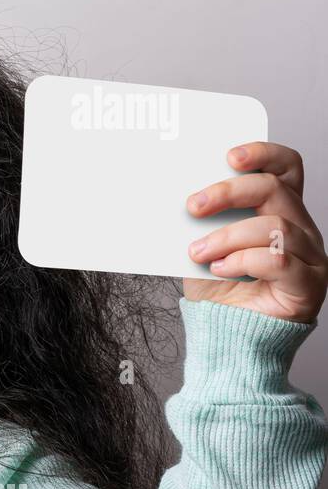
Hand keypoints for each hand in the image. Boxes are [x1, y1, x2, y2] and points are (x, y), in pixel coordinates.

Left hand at [183, 141, 325, 323]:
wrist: (227, 334)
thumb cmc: (218, 288)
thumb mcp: (203, 245)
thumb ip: (202, 222)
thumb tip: (178, 196)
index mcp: (279, 211)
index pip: (285, 169)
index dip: (264, 154)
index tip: (230, 156)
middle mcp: (300, 229)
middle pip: (275, 190)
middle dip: (229, 192)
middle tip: (193, 206)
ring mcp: (309, 256)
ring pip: (275, 227)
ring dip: (228, 236)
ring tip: (198, 253)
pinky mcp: (308, 285)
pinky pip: (279, 261)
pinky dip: (242, 261)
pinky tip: (219, 269)